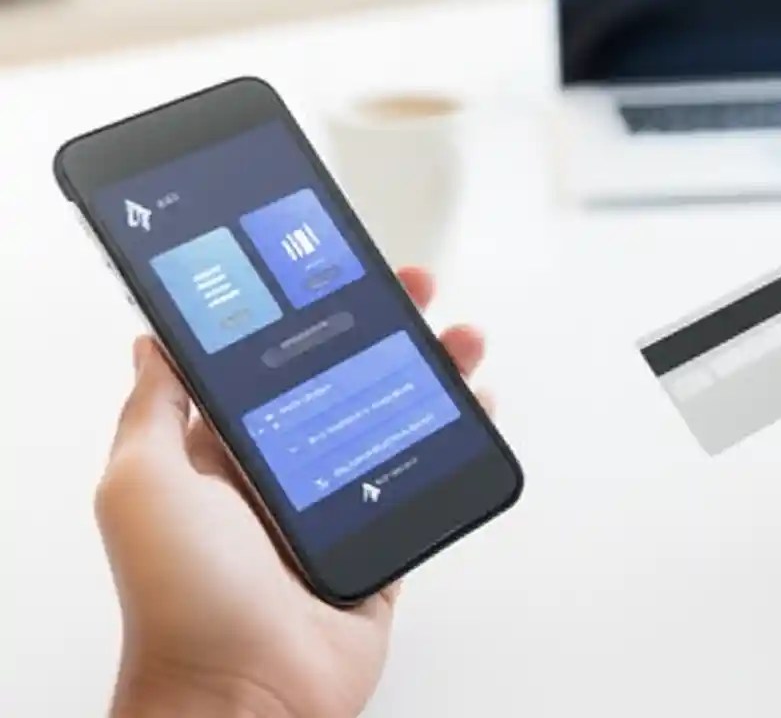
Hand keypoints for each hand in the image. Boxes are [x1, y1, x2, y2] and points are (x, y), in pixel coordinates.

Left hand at [98, 268, 488, 717]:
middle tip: (414, 289)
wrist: (247, 693)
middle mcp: (282, 472)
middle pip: (345, 378)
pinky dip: (457, 441)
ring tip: (462, 340)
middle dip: (383, 327)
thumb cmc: (181, 598)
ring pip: (394, 419)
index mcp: (223, 452)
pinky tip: (476, 408)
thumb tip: (153, 343)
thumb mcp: (140, 484)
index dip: (307, 311)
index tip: (337, 270)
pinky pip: (424, 479)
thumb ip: (153, 409)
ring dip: (432, 372)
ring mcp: (334, 507)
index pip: (273, 360)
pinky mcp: (379, 542)